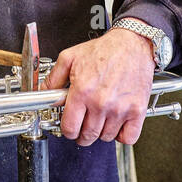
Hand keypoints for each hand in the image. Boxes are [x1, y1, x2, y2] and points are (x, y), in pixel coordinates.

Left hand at [44, 29, 154, 146]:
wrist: (131, 43)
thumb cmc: (104, 50)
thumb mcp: (70, 57)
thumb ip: (54, 78)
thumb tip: (44, 93)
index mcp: (82, 91)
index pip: (70, 127)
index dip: (67, 130)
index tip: (70, 127)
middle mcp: (101, 102)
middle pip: (87, 136)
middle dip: (82, 134)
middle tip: (83, 126)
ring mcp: (120, 109)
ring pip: (106, 137)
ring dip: (101, 133)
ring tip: (100, 120)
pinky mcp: (137, 110)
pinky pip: (128, 138)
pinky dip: (122, 136)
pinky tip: (117, 126)